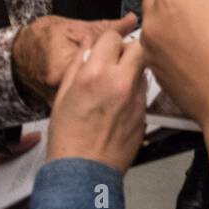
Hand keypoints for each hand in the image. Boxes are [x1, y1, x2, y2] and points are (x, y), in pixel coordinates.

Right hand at [45, 30, 146, 172]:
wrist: (84, 172)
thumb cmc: (69, 137)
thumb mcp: (63, 94)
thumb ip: (78, 63)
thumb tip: (87, 43)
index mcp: (96, 75)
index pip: (113, 37)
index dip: (108, 41)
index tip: (104, 48)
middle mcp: (120, 83)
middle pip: (138, 46)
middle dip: (128, 50)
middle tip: (116, 61)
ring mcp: (136, 99)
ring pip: (144, 68)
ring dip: (133, 70)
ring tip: (116, 85)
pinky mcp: (145, 114)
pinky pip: (144, 91)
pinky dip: (135, 91)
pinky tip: (120, 104)